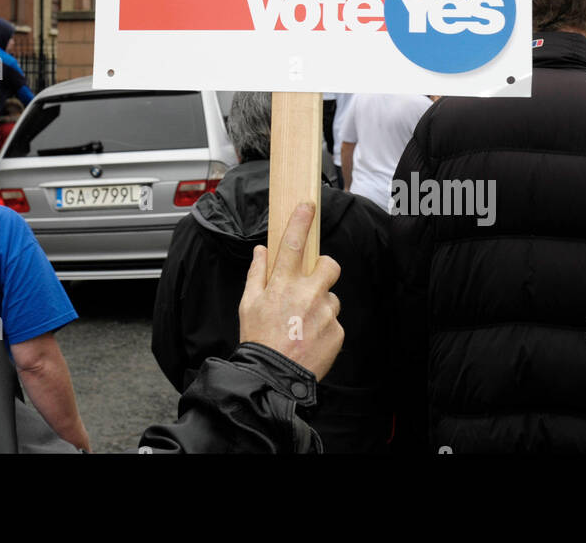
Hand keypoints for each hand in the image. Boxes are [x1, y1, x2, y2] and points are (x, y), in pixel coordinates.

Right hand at [237, 202, 342, 381]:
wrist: (273, 378)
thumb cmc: (258, 340)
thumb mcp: (248, 304)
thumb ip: (256, 274)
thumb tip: (261, 251)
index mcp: (283, 284)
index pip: (293, 244)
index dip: (300, 222)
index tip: (307, 207)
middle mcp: (308, 294)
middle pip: (329, 265)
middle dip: (324, 268)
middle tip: (312, 281)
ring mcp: (325, 314)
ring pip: (332, 297)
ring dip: (321, 305)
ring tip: (303, 324)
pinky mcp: (338, 332)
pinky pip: (335, 322)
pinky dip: (325, 327)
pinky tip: (310, 339)